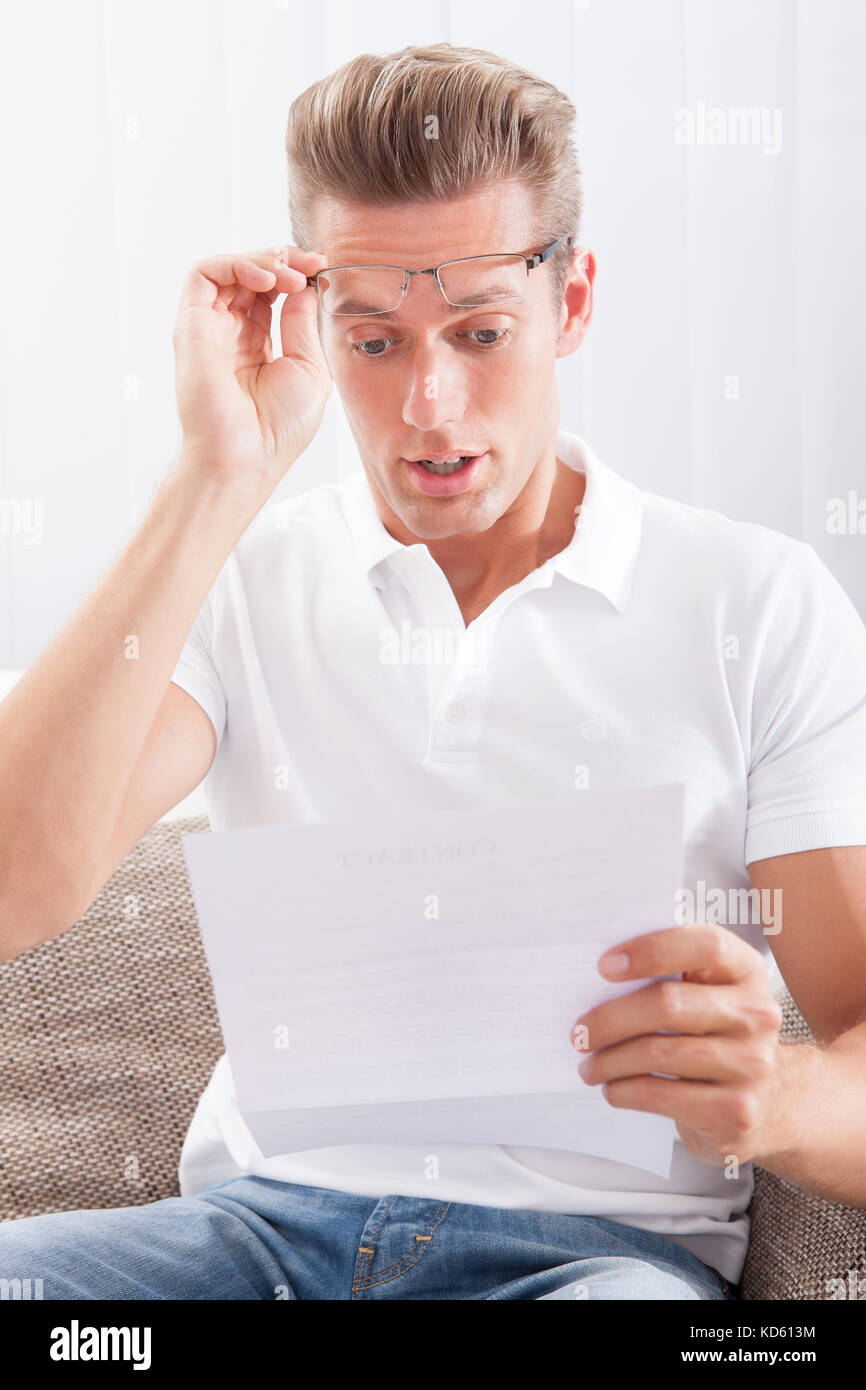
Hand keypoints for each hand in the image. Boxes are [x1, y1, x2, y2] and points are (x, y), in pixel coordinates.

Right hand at [172, 243, 331, 492]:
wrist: (245, 457)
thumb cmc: (279, 428)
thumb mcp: (310, 369)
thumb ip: (304, 323)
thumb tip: (303, 284)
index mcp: (258, 347)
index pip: (272, 294)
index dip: (295, 274)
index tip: (321, 267)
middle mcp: (231, 334)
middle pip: (251, 276)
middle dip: (284, 260)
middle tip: (311, 263)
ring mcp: (210, 328)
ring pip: (228, 269)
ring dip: (263, 260)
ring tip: (289, 273)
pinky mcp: (190, 325)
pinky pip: (203, 274)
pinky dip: (235, 263)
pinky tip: (266, 277)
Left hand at [572, 925, 783, 1166]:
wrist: (761, 1105)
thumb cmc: (712, 1037)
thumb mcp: (705, 997)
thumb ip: (669, 977)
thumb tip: (596, 978)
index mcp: (747, 970)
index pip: (706, 945)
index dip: (652, 950)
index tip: (604, 966)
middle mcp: (758, 1014)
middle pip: (669, 1004)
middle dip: (610, 1018)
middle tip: (578, 1031)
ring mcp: (753, 1065)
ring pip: (658, 1052)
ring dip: (610, 1060)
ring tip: (588, 1064)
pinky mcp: (738, 1110)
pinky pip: (662, 1096)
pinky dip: (624, 1091)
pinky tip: (612, 1088)